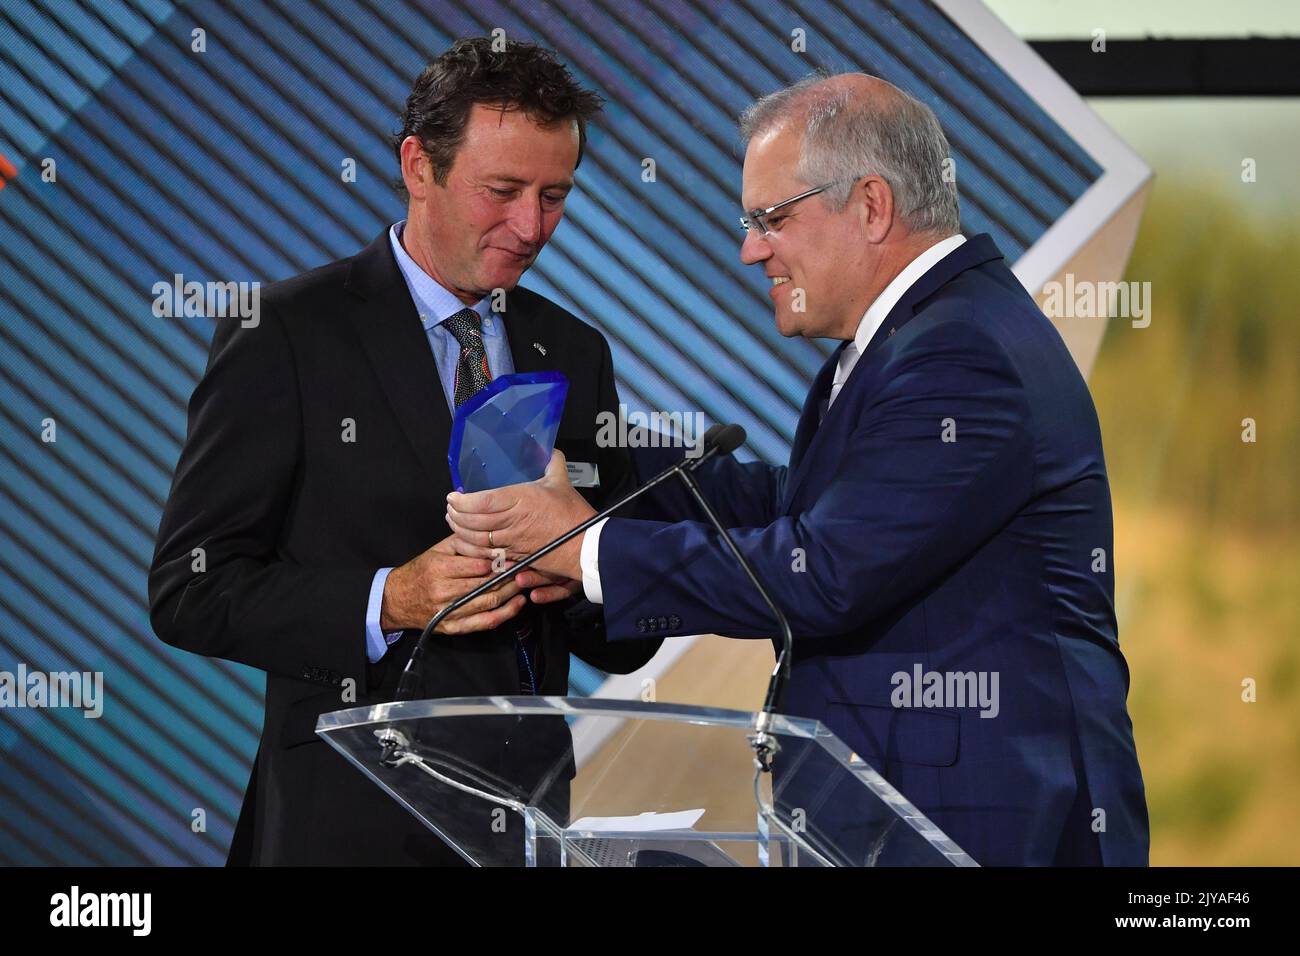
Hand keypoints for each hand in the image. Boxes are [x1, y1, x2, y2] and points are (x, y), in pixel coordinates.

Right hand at [380, 534, 526, 632]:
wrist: (397, 600)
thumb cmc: (421, 571)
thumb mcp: (437, 551)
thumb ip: (462, 543)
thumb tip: (489, 538)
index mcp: (439, 569)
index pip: (476, 566)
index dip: (498, 561)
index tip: (515, 554)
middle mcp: (443, 591)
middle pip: (485, 584)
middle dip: (509, 576)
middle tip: (527, 567)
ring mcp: (449, 612)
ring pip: (488, 603)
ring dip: (511, 593)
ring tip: (526, 582)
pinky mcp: (454, 627)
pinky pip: (484, 623)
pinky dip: (505, 614)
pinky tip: (518, 603)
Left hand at [445, 450, 594, 580]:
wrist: (585, 545)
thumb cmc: (574, 516)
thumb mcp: (561, 483)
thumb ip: (553, 463)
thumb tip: (550, 450)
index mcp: (520, 500)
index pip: (482, 501)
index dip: (462, 501)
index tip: (453, 496)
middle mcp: (512, 522)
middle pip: (473, 522)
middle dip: (456, 515)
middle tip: (450, 508)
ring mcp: (512, 541)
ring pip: (476, 540)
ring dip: (461, 532)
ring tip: (454, 522)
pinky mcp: (516, 555)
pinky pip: (487, 554)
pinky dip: (474, 549)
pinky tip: (468, 543)